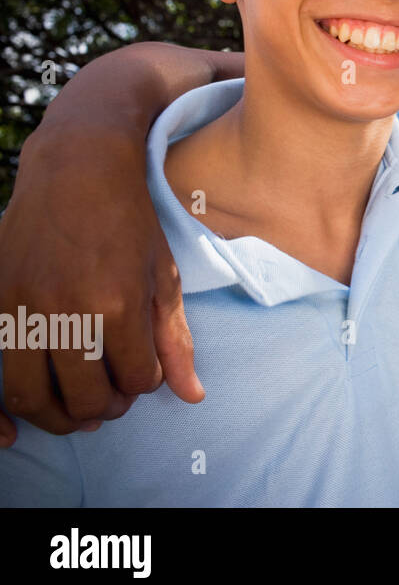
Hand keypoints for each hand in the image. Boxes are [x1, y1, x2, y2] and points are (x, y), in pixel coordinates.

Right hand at [0, 125, 202, 445]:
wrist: (77, 171)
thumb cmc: (129, 222)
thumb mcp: (164, 276)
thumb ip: (174, 340)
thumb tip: (192, 397)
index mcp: (119, 305)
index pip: (138, 380)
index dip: (147, 383)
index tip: (146, 370)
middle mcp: (68, 311)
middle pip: (86, 399)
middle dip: (106, 407)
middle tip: (113, 396)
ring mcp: (25, 307)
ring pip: (33, 397)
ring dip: (60, 413)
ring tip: (79, 404)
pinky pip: (1, 371)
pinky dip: (24, 393)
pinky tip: (47, 386)